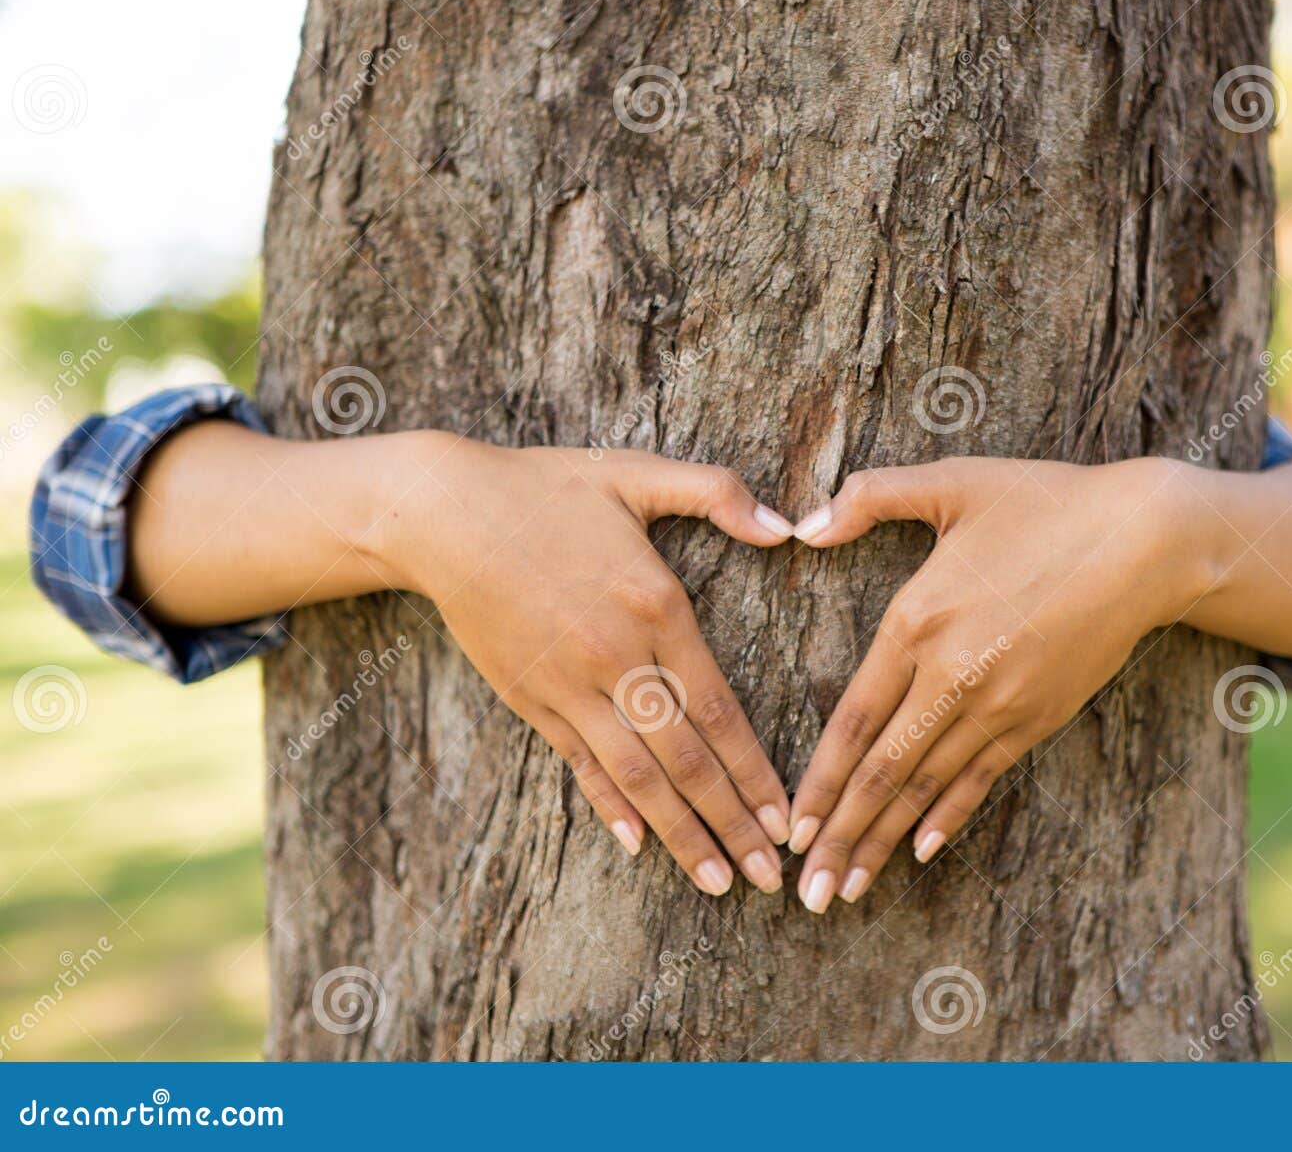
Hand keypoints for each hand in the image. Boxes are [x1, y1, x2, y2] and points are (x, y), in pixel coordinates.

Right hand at [376, 437, 796, 896]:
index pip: (719, 709)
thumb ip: (716, 493)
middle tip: (770, 878)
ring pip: (636, 777)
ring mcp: (570, 685)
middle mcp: (617, 657)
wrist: (441, 512)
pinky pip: (579, 764)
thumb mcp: (635, 474)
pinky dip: (611, 807)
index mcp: (657, 607)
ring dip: (681, 834)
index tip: (787, 818)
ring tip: (718, 880)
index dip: (755, 771)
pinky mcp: (531, 698)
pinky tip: (639, 844)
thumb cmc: (545, 487)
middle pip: (686, 760)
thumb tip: (785, 526)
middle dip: (732, 823)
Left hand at [785, 456, 1199, 910]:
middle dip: (841, 837)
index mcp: (917, 621)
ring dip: (885, 843)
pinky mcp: (1038, 717)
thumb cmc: (1045, 502)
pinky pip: (981, 778)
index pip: (854, 721)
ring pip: (928, 787)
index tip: (791, 829)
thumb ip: (869, 499)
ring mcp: (999, 704)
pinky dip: (948, 817)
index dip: (820, 782)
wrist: (1147, 540)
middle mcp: (952, 676)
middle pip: (883, 772)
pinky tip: (922, 851)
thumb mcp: (952, 482)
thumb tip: (802, 524)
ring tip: (849, 891)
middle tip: (808, 893)